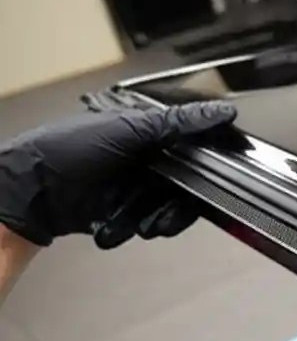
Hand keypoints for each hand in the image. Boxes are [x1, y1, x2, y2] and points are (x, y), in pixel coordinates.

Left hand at [0, 102, 235, 247]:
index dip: (208, 160)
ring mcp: (137, 188)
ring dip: (161, 216)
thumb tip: (219, 113)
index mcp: (148, 133)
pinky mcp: (128, 213)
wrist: (32, 192)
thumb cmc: (67, 150)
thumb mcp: (126, 129)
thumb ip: (176, 123)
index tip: (220, 173)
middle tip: (178, 204)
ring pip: (172, 207)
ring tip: (146, 220)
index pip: (194, 146)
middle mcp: (146, 160)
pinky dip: (143, 226)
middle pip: (189, 183)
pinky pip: (152, 224)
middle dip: (183, 199)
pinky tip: (130, 224)